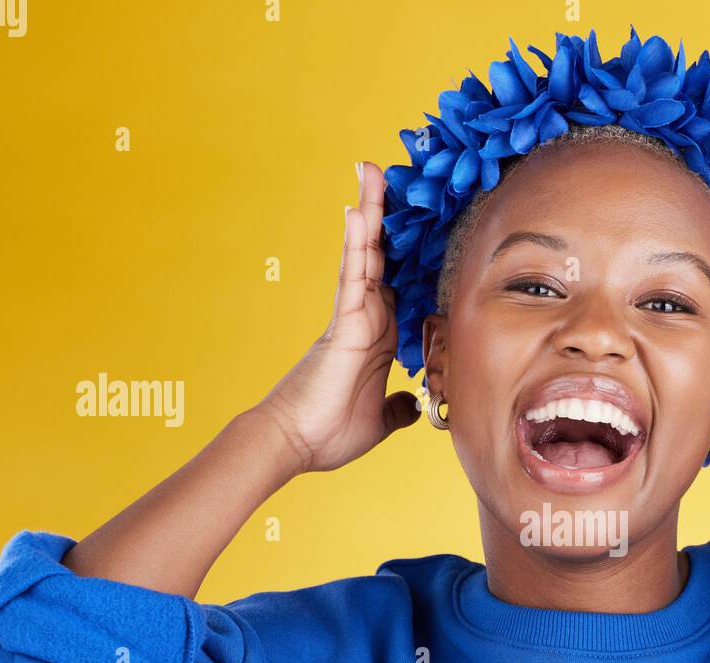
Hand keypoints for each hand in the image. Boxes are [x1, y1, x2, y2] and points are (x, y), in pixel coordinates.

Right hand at [255, 162, 419, 473]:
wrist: (293, 444)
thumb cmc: (327, 433)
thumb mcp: (379, 422)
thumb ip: (397, 409)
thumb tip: (414, 405)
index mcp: (376, 338)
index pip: (395, 285)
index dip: (405, 255)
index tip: (416, 223)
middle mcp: (363, 319)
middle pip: (378, 257)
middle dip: (384, 218)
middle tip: (386, 174)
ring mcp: (352, 317)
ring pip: (364, 255)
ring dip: (369, 214)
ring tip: (372, 171)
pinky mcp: (342, 324)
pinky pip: (352, 276)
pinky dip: (357, 245)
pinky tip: (358, 212)